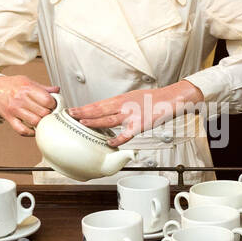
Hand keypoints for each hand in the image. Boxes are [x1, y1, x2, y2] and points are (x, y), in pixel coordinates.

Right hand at [0, 75, 60, 135]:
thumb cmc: (10, 85)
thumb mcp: (27, 81)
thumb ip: (43, 87)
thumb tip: (57, 90)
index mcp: (27, 88)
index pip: (47, 100)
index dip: (54, 104)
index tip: (54, 105)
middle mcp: (20, 99)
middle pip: (43, 112)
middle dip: (49, 114)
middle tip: (49, 113)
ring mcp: (14, 110)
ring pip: (35, 122)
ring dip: (41, 123)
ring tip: (42, 120)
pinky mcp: (9, 118)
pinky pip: (22, 130)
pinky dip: (30, 132)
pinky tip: (33, 129)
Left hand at [69, 80, 204, 147]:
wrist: (171, 98)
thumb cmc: (152, 100)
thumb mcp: (132, 98)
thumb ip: (118, 106)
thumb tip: (104, 113)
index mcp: (121, 99)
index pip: (98, 104)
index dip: (84, 108)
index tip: (71, 110)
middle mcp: (124, 105)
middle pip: (100, 109)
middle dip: (84, 112)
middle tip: (70, 115)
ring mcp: (132, 115)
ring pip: (110, 118)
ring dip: (95, 121)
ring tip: (82, 123)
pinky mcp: (141, 124)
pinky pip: (127, 133)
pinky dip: (118, 138)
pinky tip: (109, 142)